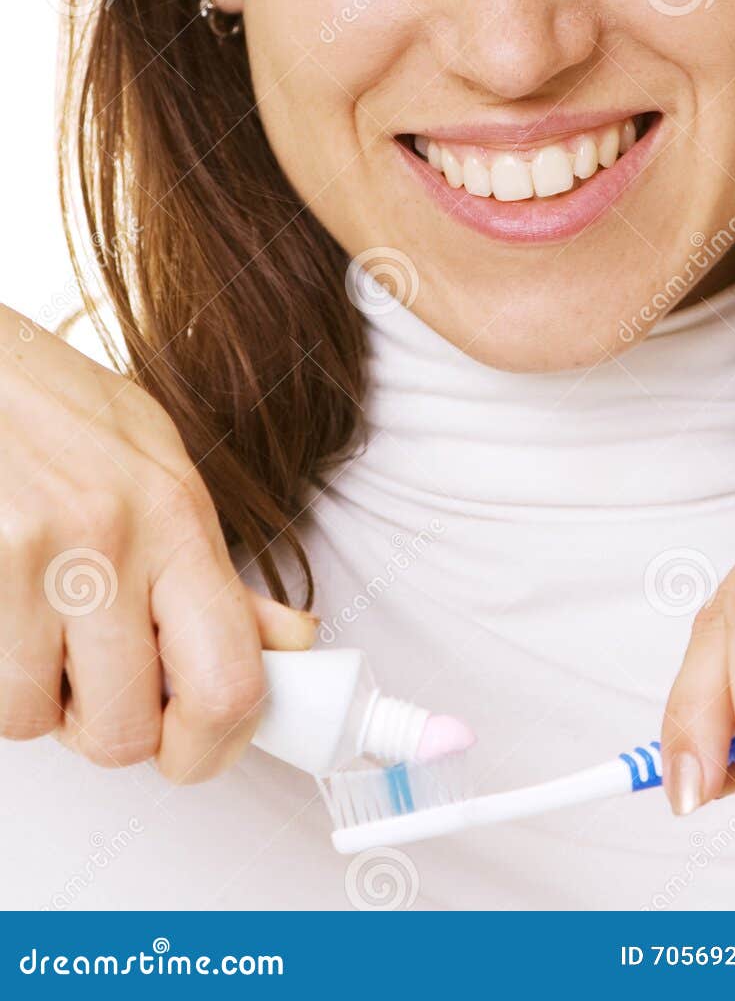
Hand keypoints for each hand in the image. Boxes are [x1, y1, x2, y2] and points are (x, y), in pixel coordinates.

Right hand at [0, 303, 317, 781]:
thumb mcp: (159, 468)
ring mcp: (29, 558)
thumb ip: (216, 570)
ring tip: (46, 630)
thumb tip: (286, 644)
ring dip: (43, 699)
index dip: (214, 746)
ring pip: (39, 721)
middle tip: (107, 681)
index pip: (230, 682)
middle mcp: (110, 539)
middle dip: (114, 727)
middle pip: (127, 730)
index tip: (202, 746)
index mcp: (178, 517)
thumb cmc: (58, 409)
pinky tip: (11, 616)